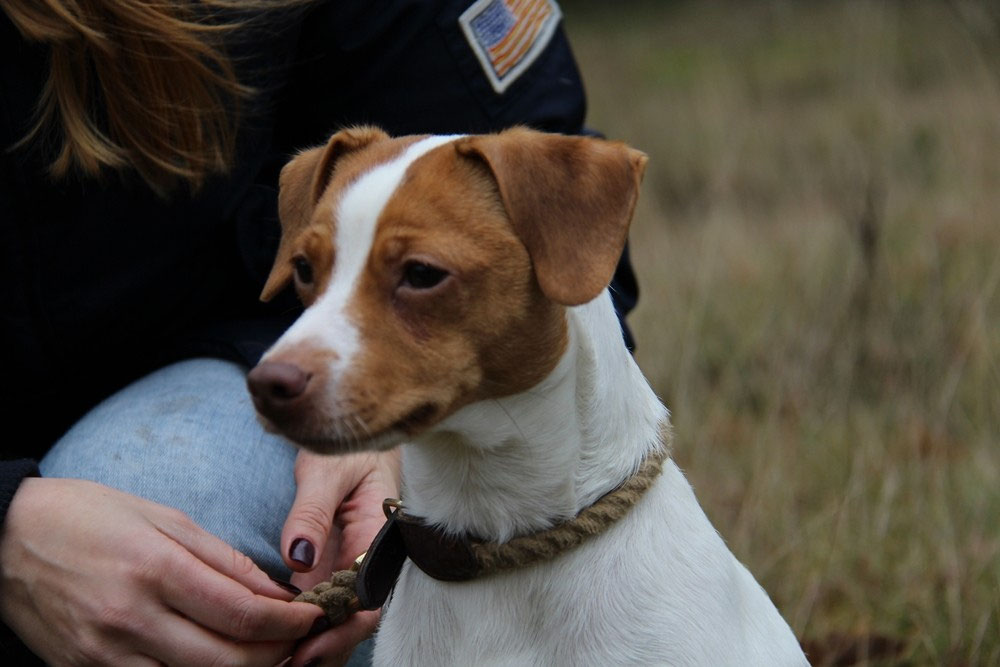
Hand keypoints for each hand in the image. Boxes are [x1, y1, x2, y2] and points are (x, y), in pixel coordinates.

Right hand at [0, 477, 322, 665]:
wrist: (4, 541)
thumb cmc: (87, 517)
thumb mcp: (163, 519)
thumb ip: (223, 560)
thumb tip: (276, 591)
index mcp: (155, 570)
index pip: (243, 613)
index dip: (289, 622)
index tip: (312, 617)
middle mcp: (130, 619)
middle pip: (228, 660)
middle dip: (276, 653)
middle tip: (296, 638)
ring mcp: (106, 655)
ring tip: (262, 649)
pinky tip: (214, 658)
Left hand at [282, 449, 400, 666]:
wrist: (346, 435)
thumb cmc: (344, 445)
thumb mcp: (327, 470)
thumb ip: (311, 511)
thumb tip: (296, 557)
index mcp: (377, 539)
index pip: (369, 600)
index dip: (342, 630)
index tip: (307, 647)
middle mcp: (364, 562)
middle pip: (351, 622)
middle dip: (322, 649)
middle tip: (283, 664)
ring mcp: (344, 568)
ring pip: (333, 621)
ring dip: (307, 644)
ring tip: (272, 661)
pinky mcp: (325, 569)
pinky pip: (315, 606)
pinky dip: (295, 628)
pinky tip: (268, 641)